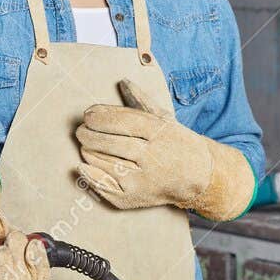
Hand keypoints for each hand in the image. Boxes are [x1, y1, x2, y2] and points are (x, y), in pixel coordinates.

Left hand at [75, 79, 254, 219]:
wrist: (200, 178)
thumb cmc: (177, 144)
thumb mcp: (165, 119)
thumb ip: (142, 101)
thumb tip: (123, 81)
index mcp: (160, 133)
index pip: (123, 122)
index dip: (101, 118)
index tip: (87, 115)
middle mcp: (152, 157)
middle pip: (111, 143)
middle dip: (89, 135)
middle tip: (79, 131)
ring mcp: (143, 180)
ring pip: (106, 163)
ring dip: (89, 152)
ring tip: (85, 145)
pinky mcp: (136, 197)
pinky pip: (107, 187)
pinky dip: (91, 176)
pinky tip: (83, 166)